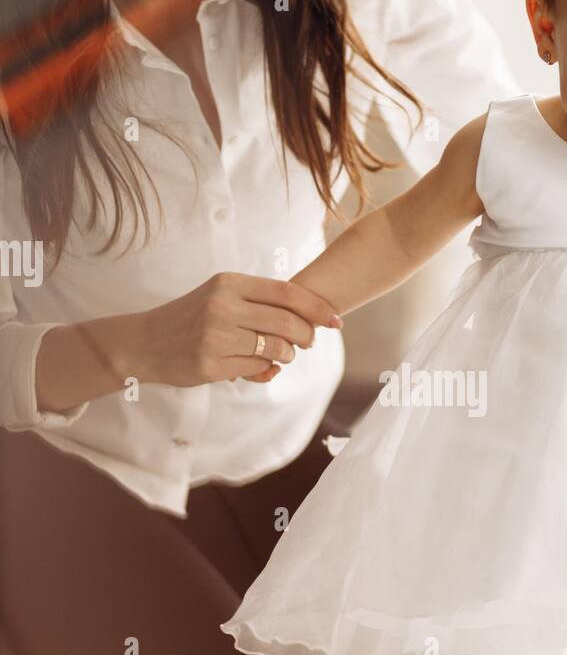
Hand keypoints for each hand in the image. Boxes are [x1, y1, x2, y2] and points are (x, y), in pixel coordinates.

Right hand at [132, 272, 342, 387]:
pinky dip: (265, 371)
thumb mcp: (220, 296)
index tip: (335, 320)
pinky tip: (261, 369)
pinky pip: (255, 369)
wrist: (145, 342)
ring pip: (275, 349)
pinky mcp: (210, 364)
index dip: (317, 308)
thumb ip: (260, 303)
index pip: (287, 293)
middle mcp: (223, 306)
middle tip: (307, 343)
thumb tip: (309, 321)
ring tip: (280, 355)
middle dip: (306, 336)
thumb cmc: (191, 317)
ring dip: (286, 355)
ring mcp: (215, 336)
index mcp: (229, 283)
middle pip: (287, 322)